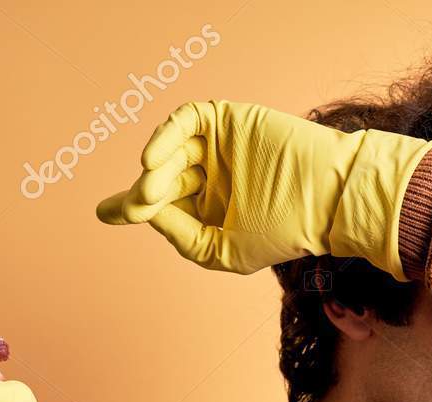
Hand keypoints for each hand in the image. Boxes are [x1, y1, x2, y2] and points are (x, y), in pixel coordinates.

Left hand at [95, 100, 431, 279]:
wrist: (326, 197)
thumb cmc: (284, 231)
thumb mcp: (223, 251)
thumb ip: (182, 235)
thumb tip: (142, 212)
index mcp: (213, 210)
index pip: (164, 205)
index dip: (132, 207)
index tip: (105, 212)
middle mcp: (212, 177)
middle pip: (162, 179)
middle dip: (143, 194)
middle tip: (134, 204)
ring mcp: (218, 148)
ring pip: (171, 153)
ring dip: (155, 172)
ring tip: (151, 190)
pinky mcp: (225, 121)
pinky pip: (184, 122)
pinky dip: (164, 137)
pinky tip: (153, 161)